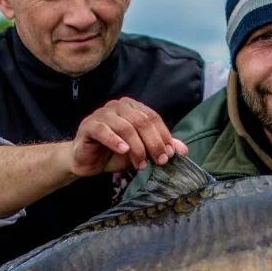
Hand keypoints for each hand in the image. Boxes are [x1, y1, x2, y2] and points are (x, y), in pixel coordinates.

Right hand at [66, 97, 188, 176]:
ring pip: (125, 127)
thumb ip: (160, 147)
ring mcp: (102, 114)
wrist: (87, 162)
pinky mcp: (88, 125)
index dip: (163, 135)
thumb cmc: (115, 154)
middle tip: (160, 161)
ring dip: (136, 147)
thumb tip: (183, 150)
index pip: (152, 117)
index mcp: (132, 107)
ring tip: (141, 164)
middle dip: (153, 143)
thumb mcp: (142, 151)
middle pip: (141, 121)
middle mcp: (117, 106)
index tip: (170, 154)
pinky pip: (103, 130)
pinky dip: (115, 141)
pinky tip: (123, 151)